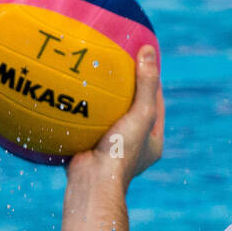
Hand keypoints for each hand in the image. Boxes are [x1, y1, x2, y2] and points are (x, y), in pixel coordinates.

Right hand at [68, 45, 163, 191]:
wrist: (91, 182)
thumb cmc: (121, 151)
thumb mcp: (141, 113)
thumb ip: (146, 83)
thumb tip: (149, 49)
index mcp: (152, 142)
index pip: (157, 103)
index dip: (152, 80)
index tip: (144, 59)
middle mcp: (133, 147)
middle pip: (133, 110)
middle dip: (126, 89)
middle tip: (118, 64)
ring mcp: (110, 149)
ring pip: (109, 118)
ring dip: (103, 100)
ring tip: (95, 75)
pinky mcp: (90, 150)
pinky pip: (87, 125)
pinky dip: (83, 111)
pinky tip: (74, 93)